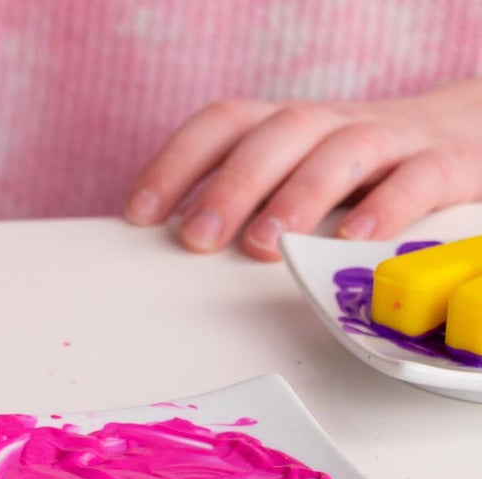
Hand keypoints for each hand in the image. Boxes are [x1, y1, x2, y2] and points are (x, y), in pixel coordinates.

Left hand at [124, 78, 481, 259]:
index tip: (140, 216)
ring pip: (343, 150)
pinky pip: (419, 176)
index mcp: (289, 126)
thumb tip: (175, 241)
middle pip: (279, 132)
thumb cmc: (362, 171)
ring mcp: (393, 139)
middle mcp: (334, 123)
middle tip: (197, 239)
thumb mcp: (298, 175)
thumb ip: (246, 200)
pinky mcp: (447, 164)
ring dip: (298, 195)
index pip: (224, 123)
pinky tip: (353, 239)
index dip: (177, 163)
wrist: (470, 135)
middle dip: (232, 184)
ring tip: (263, 244)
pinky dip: (387, 206)